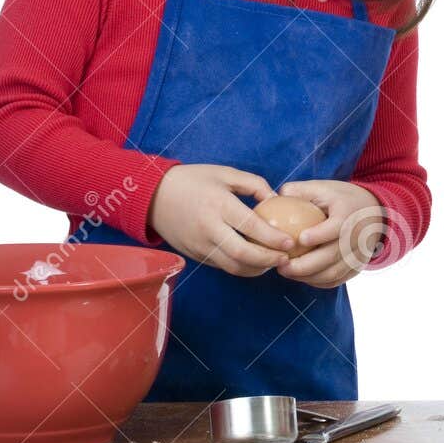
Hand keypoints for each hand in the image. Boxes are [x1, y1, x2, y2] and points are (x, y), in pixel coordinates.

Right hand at [148, 165, 293, 275]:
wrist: (153, 195)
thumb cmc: (193, 180)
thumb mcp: (225, 173)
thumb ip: (254, 184)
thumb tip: (277, 199)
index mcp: (218, 205)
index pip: (251, 227)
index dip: (273, 238)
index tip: (290, 242)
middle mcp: (209, 228)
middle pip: (243, 254)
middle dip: (268, 260)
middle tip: (285, 258)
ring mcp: (200, 245)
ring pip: (233, 267)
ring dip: (256, 269)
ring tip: (272, 263)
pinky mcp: (194, 255)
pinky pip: (222, 266)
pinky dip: (241, 268)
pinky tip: (254, 263)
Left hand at [272, 180, 385, 288]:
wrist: (375, 212)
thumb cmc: (342, 198)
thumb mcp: (324, 187)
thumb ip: (300, 191)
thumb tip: (274, 197)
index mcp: (350, 214)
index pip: (337, 227)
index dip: (320, 235)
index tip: (300, 239)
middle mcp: (357, 237)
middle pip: (332, 256)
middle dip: (305, 265)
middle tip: (282, 265)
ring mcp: (359, 255)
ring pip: (333, 272)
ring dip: (308, 276)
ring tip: (286, 272)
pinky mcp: (357, 267)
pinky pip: (336, 280)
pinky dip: (318, 282)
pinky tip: (301, 277)